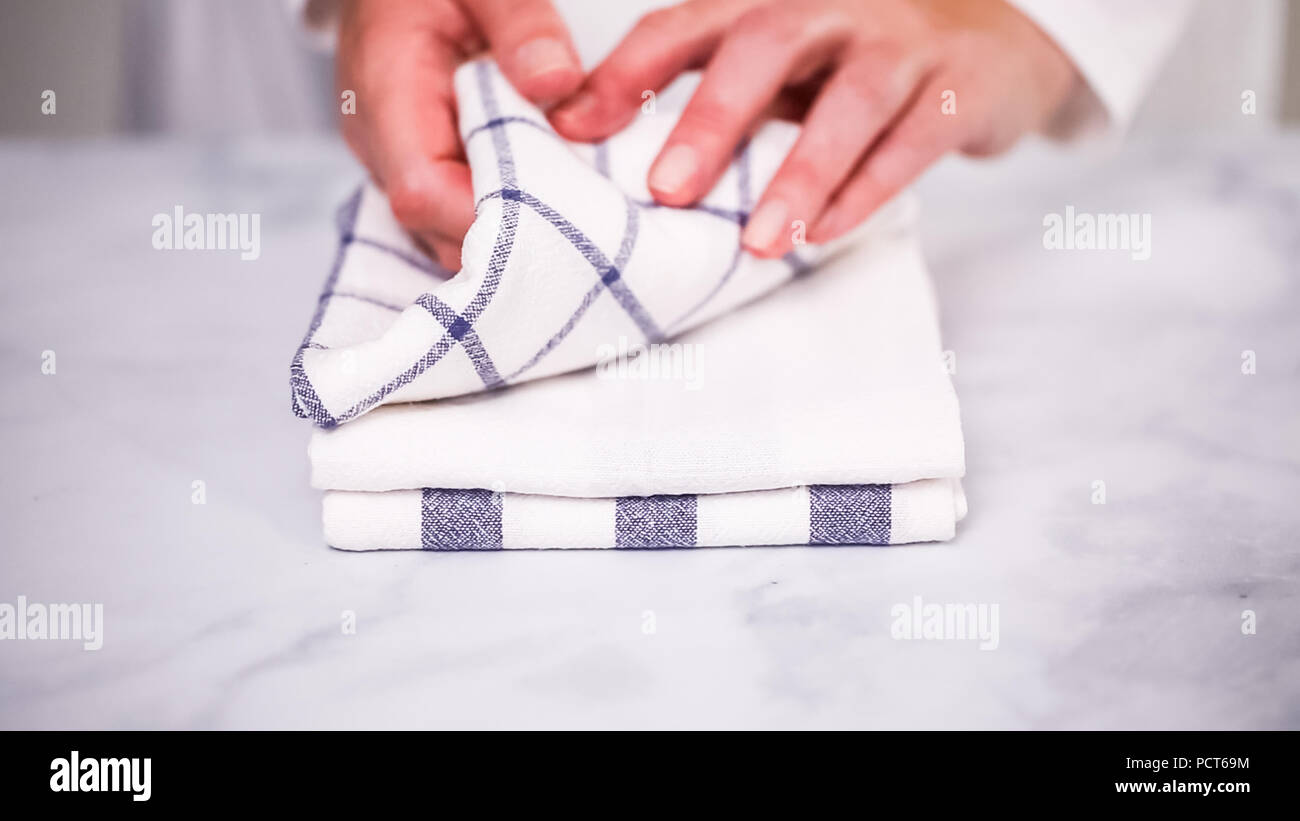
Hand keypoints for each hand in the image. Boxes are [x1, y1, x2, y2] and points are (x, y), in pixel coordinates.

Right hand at [336, 0, 582, 269]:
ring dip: (506, 229)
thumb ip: (521, 22)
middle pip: (436, 226)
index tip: (558, 205)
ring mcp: (392, 160)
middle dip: (508, 233)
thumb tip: (556, 82)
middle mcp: (378, 141)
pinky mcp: (414, 165)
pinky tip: (545, 196)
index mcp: (386, 93)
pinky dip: (499, 213)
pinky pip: (451, 213)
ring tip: (568, 207)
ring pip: (445, 231)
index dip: (488, 214)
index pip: (422, 191)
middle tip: (581, 217)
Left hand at [550, 0, 1079, 256]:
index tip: (572, 130)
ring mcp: (903, 42)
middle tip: (666, 192)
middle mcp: (835, 5)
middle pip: (766, 42)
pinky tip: (823, 234)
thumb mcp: (779, 62)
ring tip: (757, 243)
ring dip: (800, 175)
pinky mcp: (959, 88)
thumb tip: (587, 129)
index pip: (689, 22)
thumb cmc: (855, 60)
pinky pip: (912, 143)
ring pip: (850, 102)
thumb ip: (703, 84)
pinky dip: (866, 191)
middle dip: (712, 118)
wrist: (995, 45)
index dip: (630, 71)